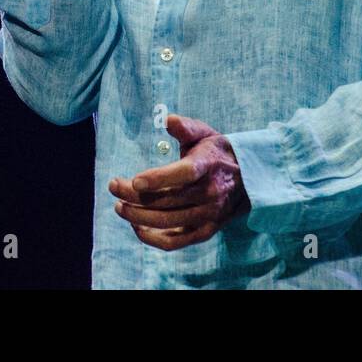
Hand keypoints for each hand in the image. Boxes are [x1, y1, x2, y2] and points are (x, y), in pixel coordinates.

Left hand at [109, 114, 250, 250]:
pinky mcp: (206, 231)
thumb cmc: (216, 153)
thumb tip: (167, 119)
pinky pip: (176, 242)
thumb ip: (185, 127)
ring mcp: (209, 215)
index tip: (134, 181)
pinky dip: (153, 238)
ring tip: (119, 207)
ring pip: (167, 221)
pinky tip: (136, 226)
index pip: (184, 174)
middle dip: (134, 196)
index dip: (158, 179)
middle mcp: (211, 192)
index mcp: (209, 165)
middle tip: (113, 186)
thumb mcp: (204, 134)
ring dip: (138, 216)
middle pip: (168, 200)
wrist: (248, 180)